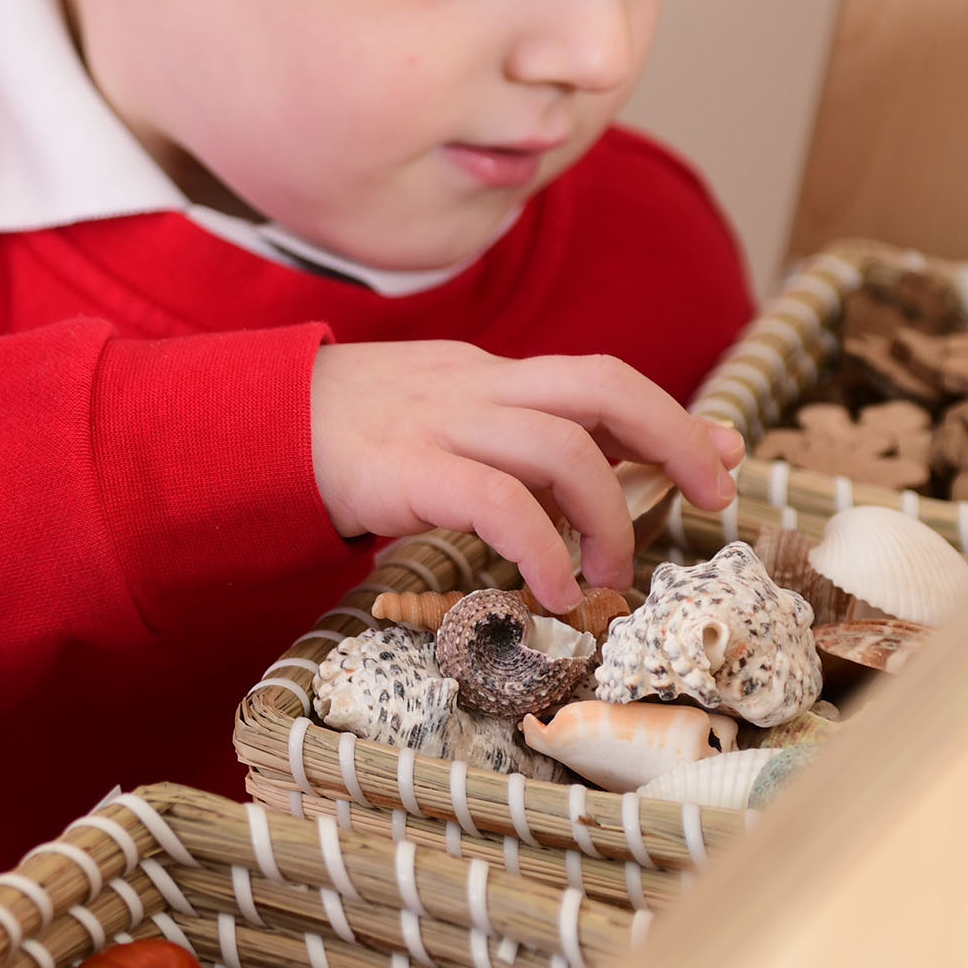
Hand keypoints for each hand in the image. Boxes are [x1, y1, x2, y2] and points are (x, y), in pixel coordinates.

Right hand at [309, 341, 742, 610]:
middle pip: (601, 385)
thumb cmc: (339, 437)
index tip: (721, 456)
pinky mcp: (405, 469)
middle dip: (672, 437)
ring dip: (608, 516)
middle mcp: (473, 386)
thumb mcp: (431, 419)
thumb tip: (585, 473)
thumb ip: (498, 439)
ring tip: (607, 576)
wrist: (246, 428)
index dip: (670, 417)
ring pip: (561, 446)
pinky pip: (499, 502)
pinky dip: (543, 551)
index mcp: (484, 374)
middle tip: (711, 496)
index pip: (596, 379)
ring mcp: (439, 422)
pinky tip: (551, 594)